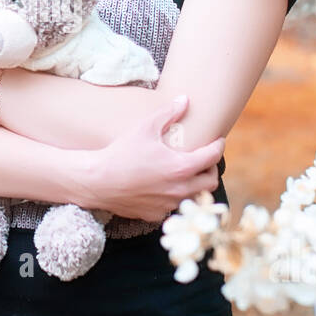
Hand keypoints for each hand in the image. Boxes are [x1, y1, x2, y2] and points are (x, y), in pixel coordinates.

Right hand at [83, 95, 224, 223]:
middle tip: (203, 160)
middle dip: (211, 170)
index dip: (218, 147)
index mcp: (181, 167)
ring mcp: (168, 205)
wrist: (97, 181)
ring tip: (184, 173)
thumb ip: (168, 113)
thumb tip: (185, 100)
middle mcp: (179, 189)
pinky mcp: (155, 215)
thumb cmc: (121, 152)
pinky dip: (173, 197)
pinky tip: (162, 187)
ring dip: (193, 185)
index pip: (212, 157)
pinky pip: (172, 207)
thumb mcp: (145, 128)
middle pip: (210, 182)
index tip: (218, 141)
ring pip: (192, 196)